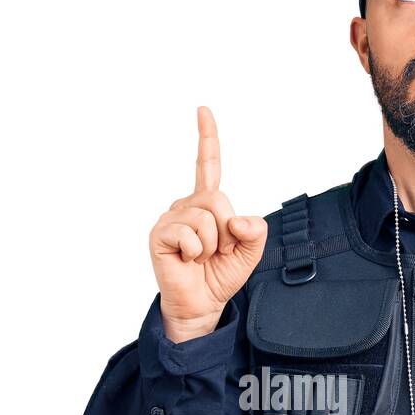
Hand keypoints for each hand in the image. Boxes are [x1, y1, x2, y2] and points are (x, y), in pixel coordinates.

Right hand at [149, 106, 266, 342]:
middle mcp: (187, 205)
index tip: (202, 110)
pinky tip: (188, 260)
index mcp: (208, 204)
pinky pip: (189, 233)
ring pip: (206, 217)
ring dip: (214, 244)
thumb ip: (255, 231)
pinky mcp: (159, 234)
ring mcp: (171, 218)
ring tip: (203, 257)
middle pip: (218, 197)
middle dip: (228, 229)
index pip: (208, 165)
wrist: (202, 304)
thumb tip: (240, 221)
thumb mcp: (251, 252)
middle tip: (220, 251)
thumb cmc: (221, 275)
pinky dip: (197, 251)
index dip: (207, 138)